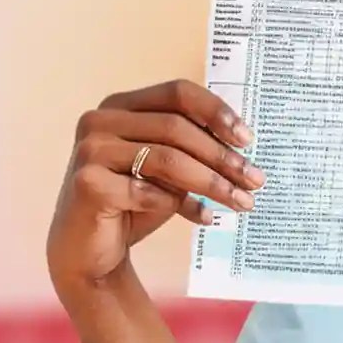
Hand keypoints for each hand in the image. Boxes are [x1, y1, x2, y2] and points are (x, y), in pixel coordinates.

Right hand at [46, 80, 264, 295]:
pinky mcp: (87, 183)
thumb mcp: (171, 170)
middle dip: (223, 157)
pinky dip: (179, 206)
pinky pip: (147, 192)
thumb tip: (244, 147)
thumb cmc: (135, 203)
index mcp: (122, 106)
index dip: (216, 111)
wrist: (92, 249)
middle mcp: (101, 120)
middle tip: (256, 180)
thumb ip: (195, 150)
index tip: (248, 140)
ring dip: (212, 183)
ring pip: (167, 159)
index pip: (177, 93)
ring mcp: (90, 150)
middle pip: (177, 128)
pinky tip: (203, 218)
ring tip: (242, 202)